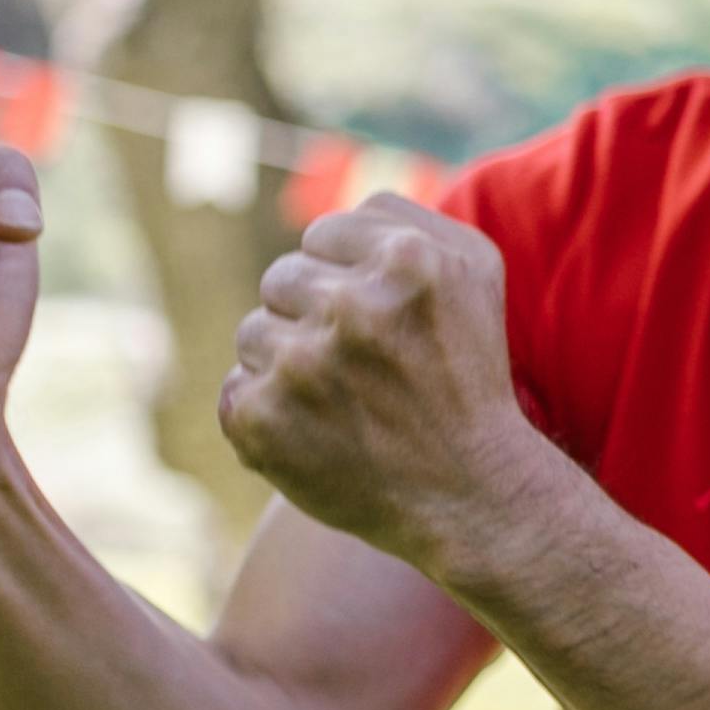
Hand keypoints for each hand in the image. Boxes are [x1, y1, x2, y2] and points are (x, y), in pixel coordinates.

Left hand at [217, 195, 543, 573]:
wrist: (472, 493)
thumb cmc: (470, 376)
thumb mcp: (475, 274)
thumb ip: (407, 220)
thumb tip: (333, 216)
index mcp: (409, 260)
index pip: (321, 235)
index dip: (348, 277)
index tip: (380, 318)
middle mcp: (354, 307)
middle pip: (281, 279)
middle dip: (313, 315)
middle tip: (363, 364)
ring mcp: (302, 367)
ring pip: (252, 333)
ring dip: (287, 362)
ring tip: (343, 401)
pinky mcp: (262, 421)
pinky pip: (234, 389)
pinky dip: (267, 412)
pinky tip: (318, 431)